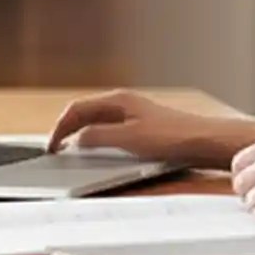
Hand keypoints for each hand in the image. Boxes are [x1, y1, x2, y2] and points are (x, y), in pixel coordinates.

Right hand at [47, 89, 254, 167]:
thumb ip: (99, 137)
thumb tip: (77, 139)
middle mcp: (124, 104)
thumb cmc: (171, 137)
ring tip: (70, 152)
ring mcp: (134, 115)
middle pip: (86, 113)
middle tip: (55, 150)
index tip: (51, 147)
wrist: (203, 141)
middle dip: (67, 130)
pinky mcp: (143, 127)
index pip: (77, 109)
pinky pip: (110, 130)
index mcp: (118, 101)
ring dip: (81, 135)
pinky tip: (98, 153)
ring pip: (97, 122)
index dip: (59, 128)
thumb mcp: (129, 139)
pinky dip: (97, 140)